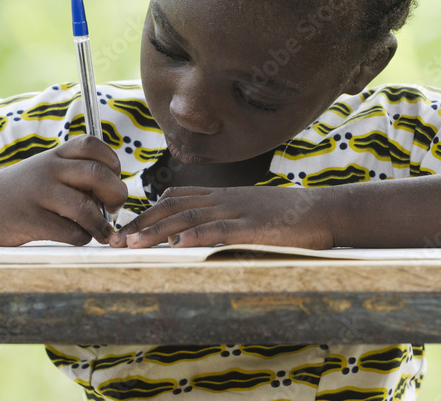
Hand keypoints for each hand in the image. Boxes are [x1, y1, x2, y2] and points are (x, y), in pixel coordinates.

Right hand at [0, 135, 125, 246]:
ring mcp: (38, 194)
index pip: (93, 146)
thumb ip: (74, 174)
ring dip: (101, 224)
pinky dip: (82, 238)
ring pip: (86, 208)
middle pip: (98, 175)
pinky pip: (69, 232)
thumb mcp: (43, 169)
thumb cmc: (18, 190)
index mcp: (54, 155)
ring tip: (102, 232)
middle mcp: (47, 170)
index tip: (113, 179)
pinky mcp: (30, 220)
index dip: (112, 162)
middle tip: (114, 207)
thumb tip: (113, 193)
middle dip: (116, 194)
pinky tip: (78, 237)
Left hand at [107, 185, 335, 248]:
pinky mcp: (254, 225)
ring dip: (157, 231)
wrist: (325, 211)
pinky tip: (178, 245)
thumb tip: (194, 237)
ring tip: (133, 244)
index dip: (147, 212)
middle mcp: (224, 198)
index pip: (175, 197)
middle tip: (115, 241)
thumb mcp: (249, 213)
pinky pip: (220, 229)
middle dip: (141, 223)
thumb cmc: (289, 217)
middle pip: (173, 206)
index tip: (124, 229)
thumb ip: (223, 221)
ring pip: (189, 217)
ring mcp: (238, 210)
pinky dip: (197, 236)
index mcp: (222, 196)